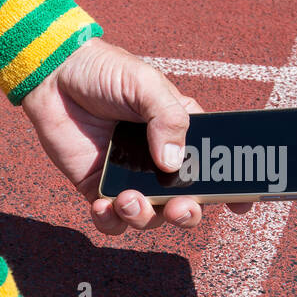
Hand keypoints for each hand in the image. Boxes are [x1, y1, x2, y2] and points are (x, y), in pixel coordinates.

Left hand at [20, 37, 252, 233]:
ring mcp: (128, 178)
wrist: (55, 77)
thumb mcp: (146, 85)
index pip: (214, 166)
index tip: (241, 205)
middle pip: (184, 202)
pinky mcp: (96, 189)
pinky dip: (109, 222)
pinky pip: (110, 220)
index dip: (231, 189)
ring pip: (148, 217)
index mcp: (181, 135)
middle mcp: (158, 162)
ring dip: (144, 217)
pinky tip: (103, 207)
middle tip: (179, 208)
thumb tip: (172, 164)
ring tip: (128, 199)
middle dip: (187, 213)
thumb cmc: (105, 73)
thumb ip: (167, 118)